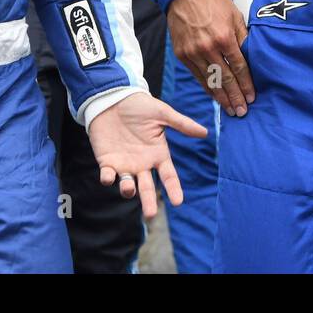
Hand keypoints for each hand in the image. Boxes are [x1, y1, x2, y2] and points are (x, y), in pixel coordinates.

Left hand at [87, 92, 205, 216]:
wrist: (113, 98)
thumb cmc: (140, 106)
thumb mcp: (162, 113)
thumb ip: (182, 124)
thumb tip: (205, 132)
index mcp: (158, 154)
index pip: (168, 176)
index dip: (173, 189)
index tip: (178, 201)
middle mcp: (142, 164)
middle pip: (147, 187)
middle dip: (148, 201)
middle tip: (150, 214)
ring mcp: (124, 164)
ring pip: (127, 184)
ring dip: (128, 189)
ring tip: (130, 188)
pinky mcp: (107, 161)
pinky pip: (107, 175)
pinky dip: (107, 178)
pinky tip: (108, 177)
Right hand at [167, 0, 253, 116]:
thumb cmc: (213, 1)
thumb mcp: (235, 15)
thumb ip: (243, 38)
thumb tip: (252, 58)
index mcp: (225, 37)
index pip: (239, 68)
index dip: (246, 85)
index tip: (252, 98)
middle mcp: (208, 47)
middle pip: (225, 79)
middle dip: (235, 97)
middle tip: (242, 112)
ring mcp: (193, 52)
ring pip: (210, 81)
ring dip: (221, 98)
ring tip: (230, 110)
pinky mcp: (182, 54)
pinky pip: (197, 75)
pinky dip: (206, 87)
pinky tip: (214, 96)